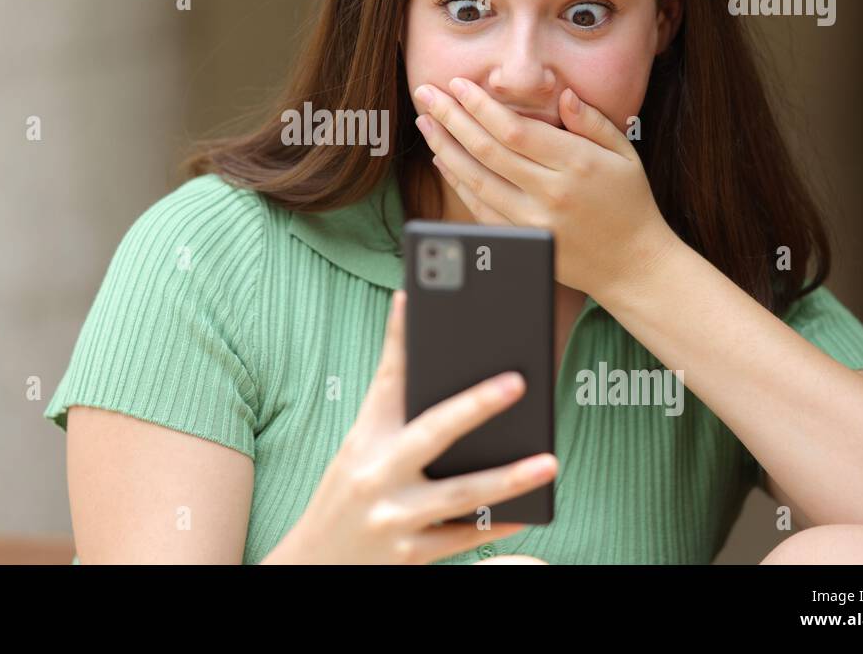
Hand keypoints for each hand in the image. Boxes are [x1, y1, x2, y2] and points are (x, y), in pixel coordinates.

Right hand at [261, 290, 557, 563]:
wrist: (312, 564)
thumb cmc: (345, 496)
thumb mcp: (357, 448)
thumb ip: (391, 409)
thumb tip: (418, 353)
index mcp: (363, 439)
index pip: (386, 380)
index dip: (401, 338)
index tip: (416, 299)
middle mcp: (375, 474)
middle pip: (432, 432)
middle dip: (476, 404)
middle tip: (518, 382)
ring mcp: (392, 516)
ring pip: (460, 493)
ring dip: (508, 478)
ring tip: (549, 462)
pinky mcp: (406, 555)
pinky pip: (459, 539)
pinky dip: (493, 526)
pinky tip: (526, 514)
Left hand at [412, 78, 678, 297]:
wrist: (632, 264)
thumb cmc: (629, 202)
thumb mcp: (624, 154)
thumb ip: (592, 122)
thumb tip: (563, 94)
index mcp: (576, 164)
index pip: (514, 129)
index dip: (480, 105)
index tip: (458, 84)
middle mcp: (550, 193)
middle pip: (487, 149)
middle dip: (451, 117)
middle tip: (426, 94)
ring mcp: (532, 221)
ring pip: (476, 178)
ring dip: (445, 147)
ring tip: (425, 122)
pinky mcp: (521, 241)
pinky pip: (479, 208)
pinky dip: (457, 181)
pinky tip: (442, 159)